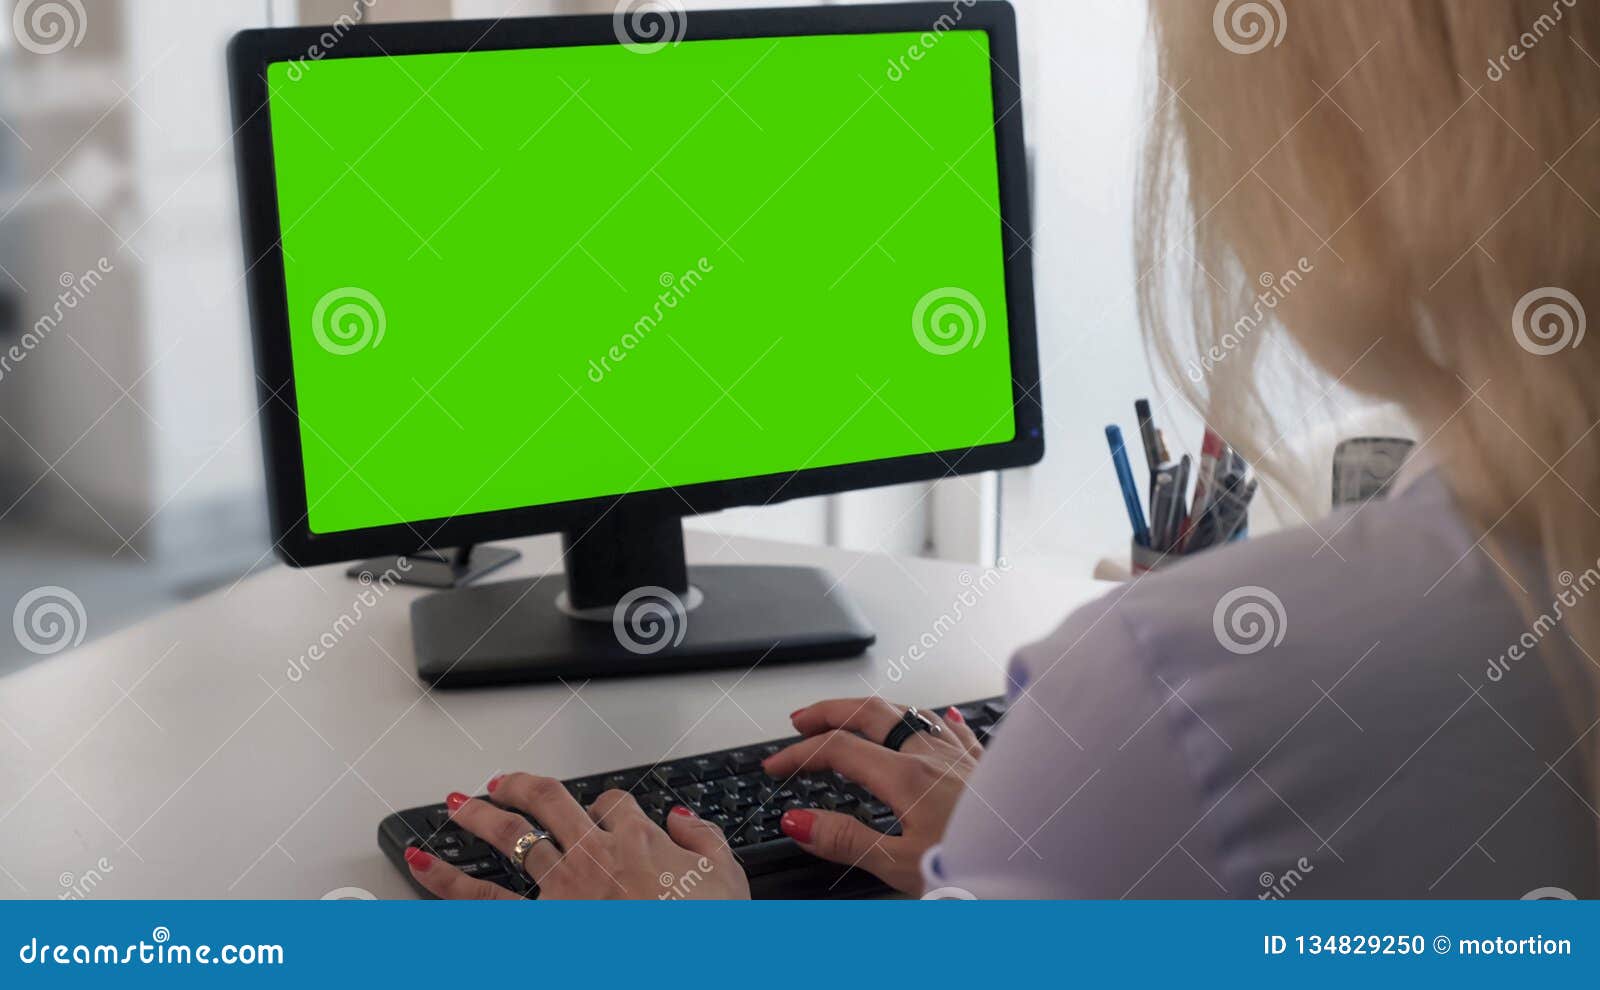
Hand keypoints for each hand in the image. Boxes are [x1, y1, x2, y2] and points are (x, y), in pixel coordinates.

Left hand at [404, 773, 750, 899]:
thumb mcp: (728, 876)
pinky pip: (481, 900)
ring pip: (510, 837)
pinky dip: (446, 881)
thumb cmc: (706, 930)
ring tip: (457, 804)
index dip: (609, 803)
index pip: (615, 802)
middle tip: (507, 782)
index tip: (609, 812)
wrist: (689, 967)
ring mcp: (561, 887)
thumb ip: (703, 838)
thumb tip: (682, 819)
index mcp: (639, 840)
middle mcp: (594, 854)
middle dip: (527, 786)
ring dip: (480, 816)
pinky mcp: (539, 922)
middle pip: (551, 802)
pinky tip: (419, 864)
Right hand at [762, 698, 981, 894]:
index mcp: (908, 776)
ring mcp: (964, 755)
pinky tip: (938, 718)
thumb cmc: (982, 871)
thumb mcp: (900, 865)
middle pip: (870, 712)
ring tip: (853, 715)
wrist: (1045, 869)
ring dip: (874, 710)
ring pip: (911, 712)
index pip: (837, 749)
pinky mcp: (989, 765)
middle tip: (800, 720)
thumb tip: (798, 821)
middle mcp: (935, 754)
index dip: (799, 753)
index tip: (776, 766)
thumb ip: (845, 839)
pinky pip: (955, 727)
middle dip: (829, 711)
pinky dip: (932, 719)